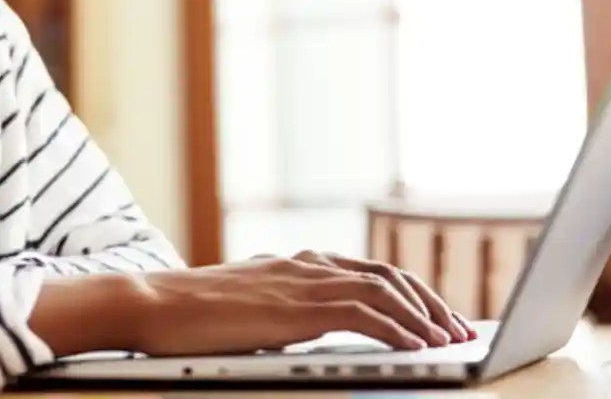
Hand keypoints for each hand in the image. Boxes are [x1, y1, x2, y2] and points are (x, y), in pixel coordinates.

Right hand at [122, 252, 472, 355]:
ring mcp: (301, 283)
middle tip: (458, 330)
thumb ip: (286, 304)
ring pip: (382, 290)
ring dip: (422, 318)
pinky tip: (415, 348)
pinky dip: (396, 330)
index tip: (438, 317)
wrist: (152, 304)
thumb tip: (310, 320)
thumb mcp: (251, 302)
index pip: (372, 270)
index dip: (412, 293)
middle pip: (388, 275)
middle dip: (430, 303)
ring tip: (447, 343)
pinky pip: (361, 315)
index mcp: (299, 263)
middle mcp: (308, 265)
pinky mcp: (294, 310)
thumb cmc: (191, 312)